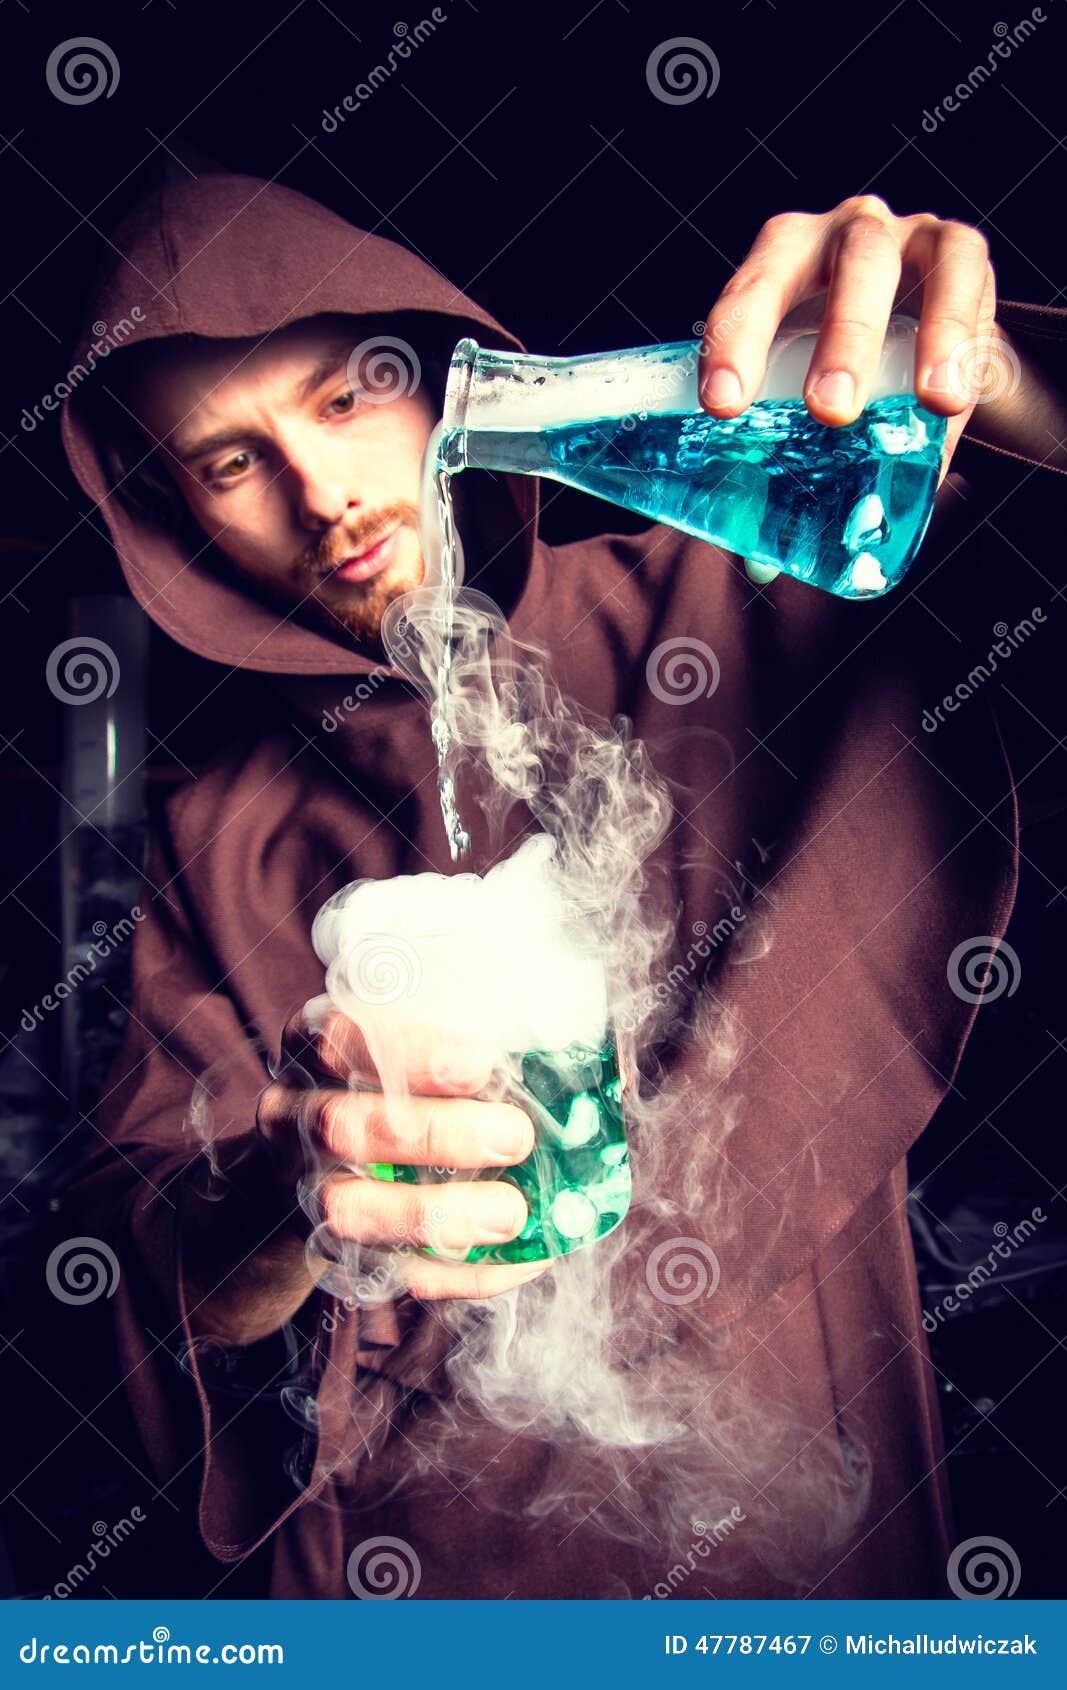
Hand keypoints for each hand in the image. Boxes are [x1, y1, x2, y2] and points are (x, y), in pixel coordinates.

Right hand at [258, 1006, 549, 1300]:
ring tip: (512, 1213)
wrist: (296, 1171)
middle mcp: (290, 1116)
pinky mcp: (327, 1252)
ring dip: (436, 1213)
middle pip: (342, 1126)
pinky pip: (385, 1272)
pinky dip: (456, 1273)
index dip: (408, 1050)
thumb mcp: (396, 1047)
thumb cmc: (378, 1087)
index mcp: (310, 1049)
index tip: (481, 1063)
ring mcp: (301, 1189)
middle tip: (515, 1135)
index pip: (337, 1037)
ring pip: (348, 1208)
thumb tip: (557, 1060)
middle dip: (434, 1135)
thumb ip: (453, 1045)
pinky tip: (517, 1261)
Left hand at [698, 195, 1003, 581]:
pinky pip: (962, 276)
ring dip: (913, 335)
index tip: (724, 407)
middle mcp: (835, 235)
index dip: (733, 344)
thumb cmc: (847, 365)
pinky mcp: (958, 247)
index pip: (748, 292)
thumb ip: (783, 470)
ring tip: (924, 403)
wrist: (925, 329)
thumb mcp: (809, 403)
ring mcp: (900, 234)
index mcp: (779, 264)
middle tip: (831, 412)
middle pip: (832, 269)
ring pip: (896, 267)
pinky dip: (960, 336)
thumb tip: (759, 561)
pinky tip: (953, 395)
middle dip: (835, 340)